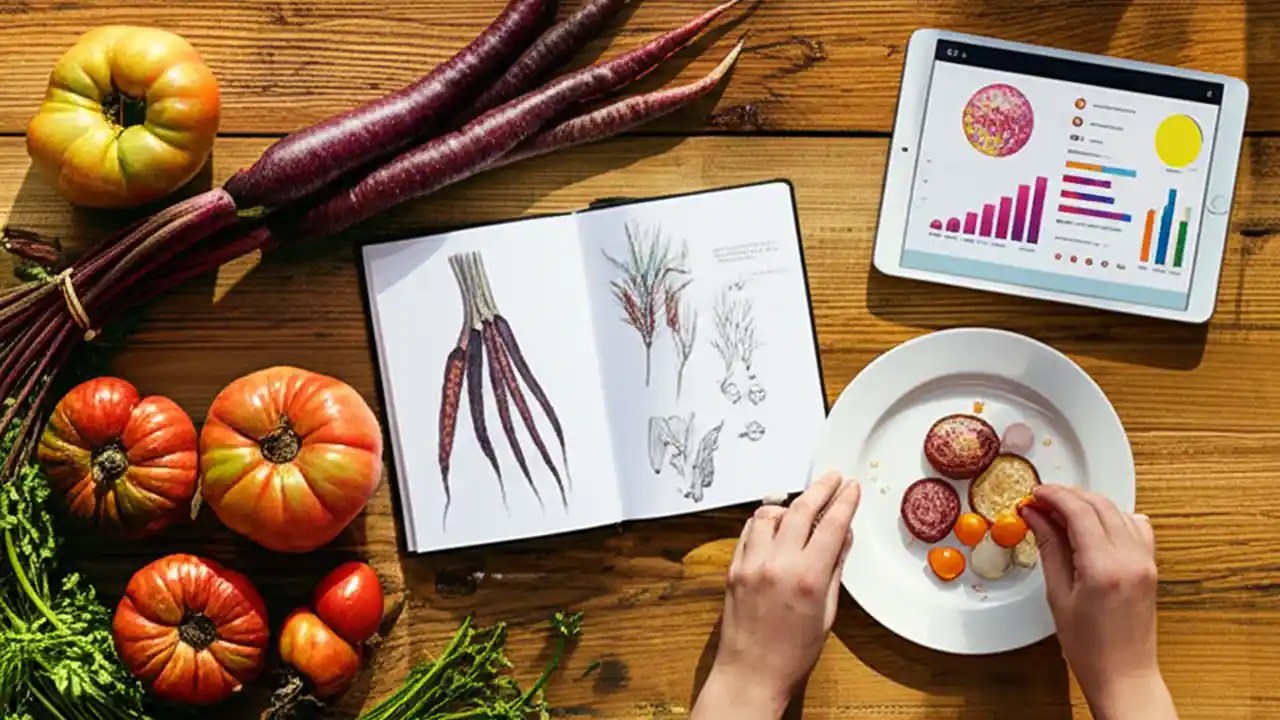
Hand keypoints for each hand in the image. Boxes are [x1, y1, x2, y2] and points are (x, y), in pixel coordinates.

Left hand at [691, 473, 860, 719]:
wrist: (751, 673)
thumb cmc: (792, 653)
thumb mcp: (827, 612)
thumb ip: (835, 568)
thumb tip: (843, 536)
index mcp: (808, 577)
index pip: (831, 524)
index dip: (844, 501)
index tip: (851, 488)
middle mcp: (778, 564)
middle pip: (802, 509)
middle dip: (821, 489)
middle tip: (833, 479)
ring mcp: (752, 564)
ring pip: (770, 514)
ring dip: (789, 504)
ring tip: (803, 505)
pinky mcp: (733, 568)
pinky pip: (749, 530)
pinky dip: (763, 521)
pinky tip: (775, 522)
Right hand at [1021, 484, 1176, 719]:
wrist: (1124, 675)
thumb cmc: (1089, 647)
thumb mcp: (1058, 595)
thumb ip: (1049, 548)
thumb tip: (1036, 517)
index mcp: (1104, 567)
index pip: (1079, 511)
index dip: (1053, 496)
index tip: (1035, 494)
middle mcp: (1131, 559)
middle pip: (1099, 505)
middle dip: (1068, 496)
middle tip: (1042, 500)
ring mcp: (1145, 561)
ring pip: (1118, 511)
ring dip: (1089, 504)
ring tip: (1062, 512)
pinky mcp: (1151, 566)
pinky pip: (1136, 527)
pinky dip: (1113, 517)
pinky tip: (1094, 525)